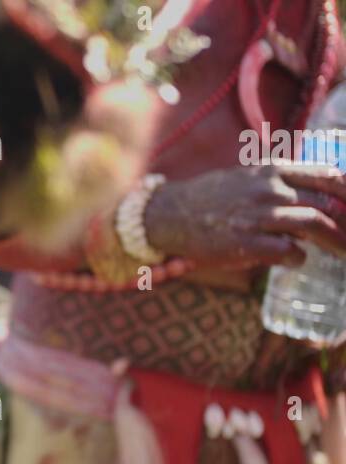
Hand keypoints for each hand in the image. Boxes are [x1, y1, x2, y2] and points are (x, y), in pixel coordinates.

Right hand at [143, 164, 345, 268]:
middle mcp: (269, 190)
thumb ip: (280, 184)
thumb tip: (314, 199)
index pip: (329, 177)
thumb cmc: (211, 199)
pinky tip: (294, 259)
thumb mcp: (247, 178)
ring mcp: (257, 216)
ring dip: (335, 243)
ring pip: (314, 226)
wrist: (169, 214)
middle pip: (328, 204)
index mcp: (273, 171)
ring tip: (343, 253)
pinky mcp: (245, 242)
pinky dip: (298, 258)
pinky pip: (288, 251)